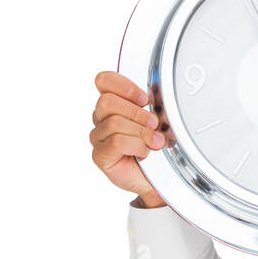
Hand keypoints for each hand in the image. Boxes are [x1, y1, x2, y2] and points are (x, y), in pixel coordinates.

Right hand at [91, 70, 167, 208]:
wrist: (158, 177)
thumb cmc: (155, 146)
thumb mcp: (158, 120)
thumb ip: (153, 105)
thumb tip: (159, 96)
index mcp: (113, 104)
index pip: (104, 81)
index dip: (124, 86)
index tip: (145, 99)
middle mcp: (101, 118)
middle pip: (107, 102)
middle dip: (137, 113)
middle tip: (154, 124)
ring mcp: (98, 137)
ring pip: (114, 123)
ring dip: (141, 133)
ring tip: (155, 142)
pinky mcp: (99, 155)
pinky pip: (116, 142)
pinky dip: (136, 146)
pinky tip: (143, 152)